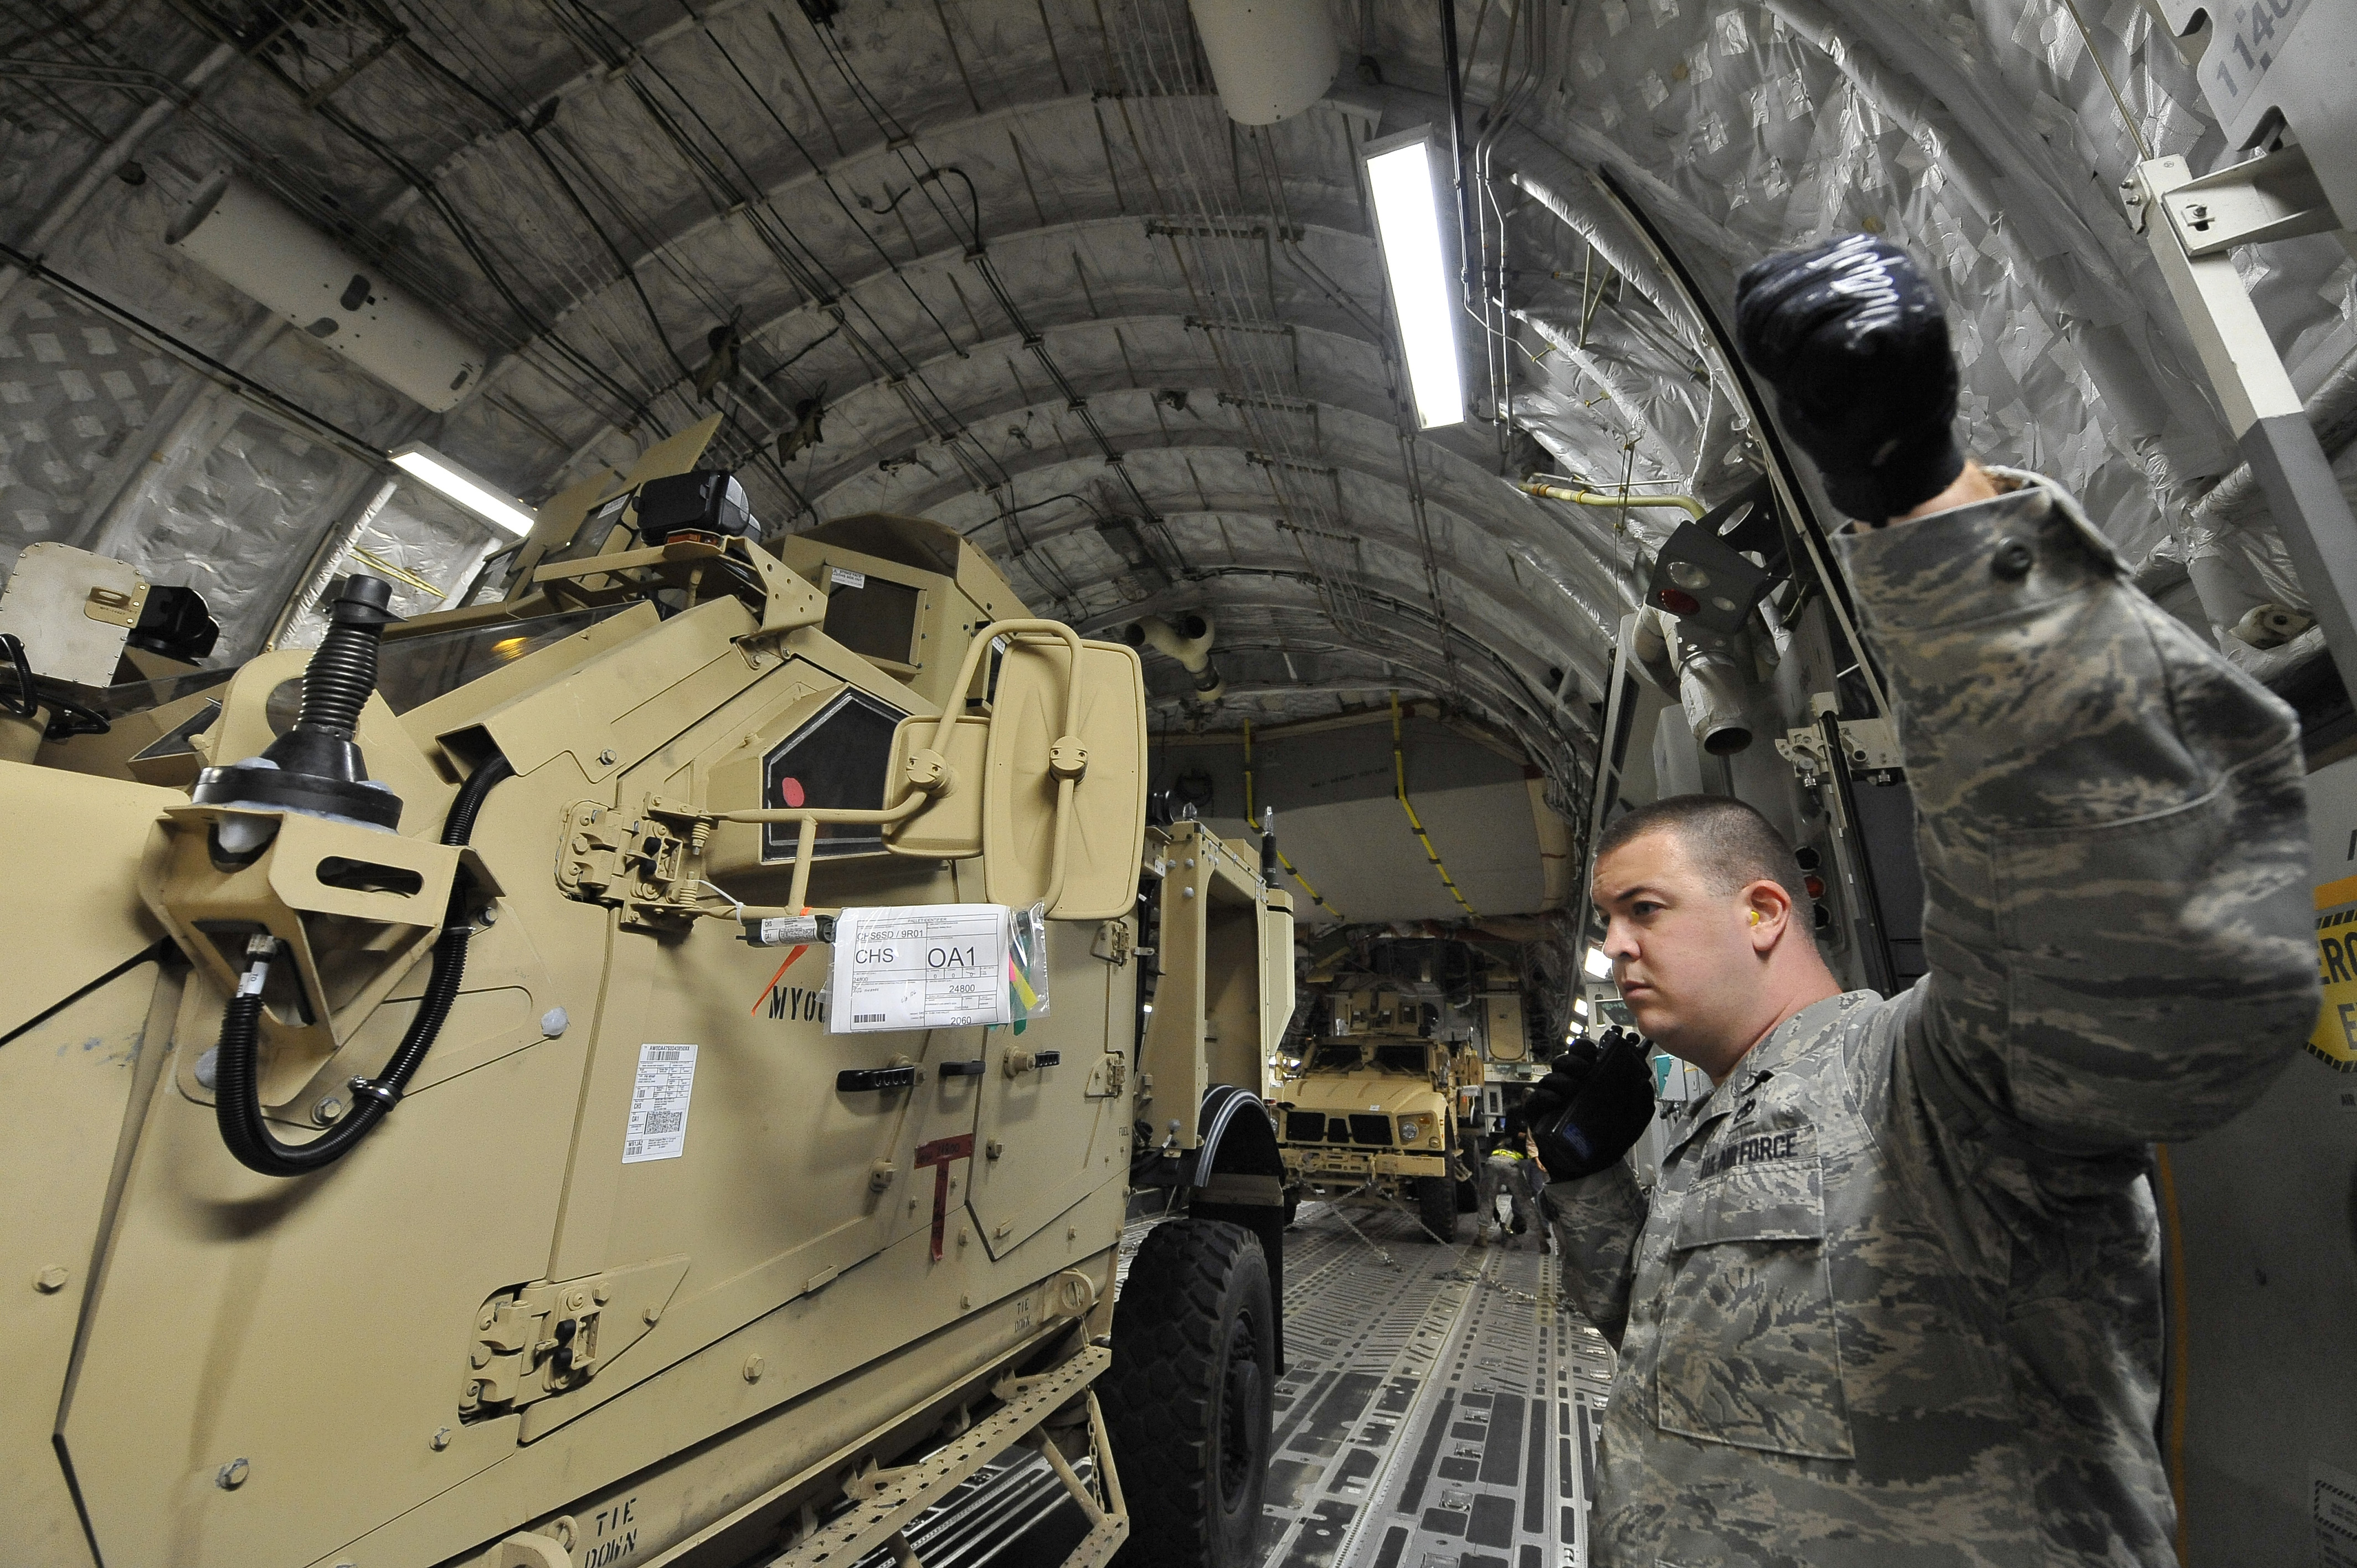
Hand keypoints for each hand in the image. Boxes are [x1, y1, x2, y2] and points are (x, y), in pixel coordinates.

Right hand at [1526, 1033, 1655, 1181]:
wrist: (1591, 1170)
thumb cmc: (1609, 1142)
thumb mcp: (1632, 1123)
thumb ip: (1642, 1104)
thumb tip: (1645, 1084)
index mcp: (1590, 1081)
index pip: (1582, 1055)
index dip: (1585, 1049)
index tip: (1593, 1055)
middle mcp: (1570, 1085)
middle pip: (1563, 1061)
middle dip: (1572, 1060)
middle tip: (1584, 1070)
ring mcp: (1553, 1098)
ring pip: (1550, 1077)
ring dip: (1560, 1078)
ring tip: (1572, 1088)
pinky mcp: (1539, 1113)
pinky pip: (1534, 1098)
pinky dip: (1543, 1095)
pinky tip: (1556, 1100)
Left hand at [1735, 233, 1964, 522]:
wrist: (1900, 451)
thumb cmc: (1853, 395)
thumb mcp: (1812, 335)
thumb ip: (1785, 303)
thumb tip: (1750, 290)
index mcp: (1848, 253)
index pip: (1760, 278)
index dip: (1749, 330)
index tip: (1771, 364)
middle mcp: (1872, 257)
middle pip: (1769, 299)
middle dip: (1766, 353)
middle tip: (1795, 385)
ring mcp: (1888, 285)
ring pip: (1792, 319)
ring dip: (1789, 371)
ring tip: (1815, 392)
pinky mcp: (1897, 321)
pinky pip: (1823, 345)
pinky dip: (1812, 383)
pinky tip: (1829, 399)